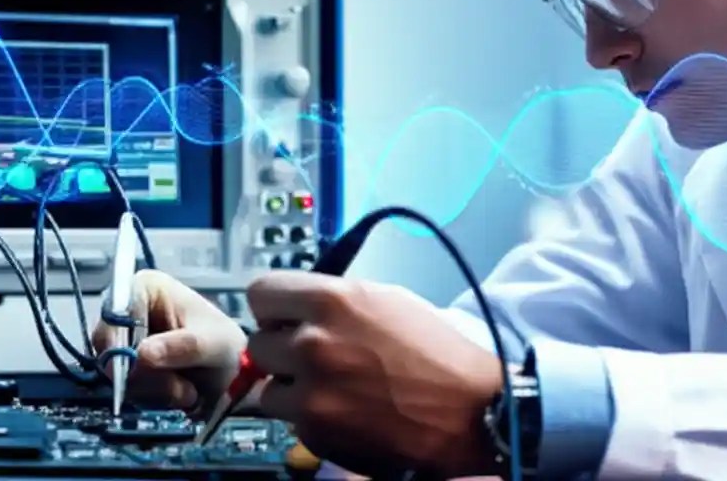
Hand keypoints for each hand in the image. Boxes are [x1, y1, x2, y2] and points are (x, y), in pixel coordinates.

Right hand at [92, 269, 245, 414]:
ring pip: (116, 376)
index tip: (135, 368)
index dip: (117, 342)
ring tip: (187, 392)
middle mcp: (127, 315)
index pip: (114, 314)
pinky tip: (178, 397)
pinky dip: (151, 401)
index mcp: (145, 289)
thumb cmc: (227, 345)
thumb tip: (143, 355)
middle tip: (178, 388)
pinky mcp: (127, 372)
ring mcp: (125, 346)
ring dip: (152, 392)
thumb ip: (183, 347)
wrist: (237, 374)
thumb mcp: (214, 343)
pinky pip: (125, 393)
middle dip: (143, 376)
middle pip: (109, 349)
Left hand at [246, 271, 502, 477]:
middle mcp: (312, 343)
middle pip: (258, 343)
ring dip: (291, 388)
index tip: (284, 317)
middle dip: (282, 350)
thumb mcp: (384, 300)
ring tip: (330, 388)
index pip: (260, 294)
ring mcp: (311, 393)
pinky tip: (345, 411)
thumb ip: (332, 300)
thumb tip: (295, 307)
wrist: (469, 411)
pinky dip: (311, 418)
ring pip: (267, 388)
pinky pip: (291, 420)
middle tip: (313, 357)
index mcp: (330, 300)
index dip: (274, 308)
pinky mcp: (315, 432)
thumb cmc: (435, 352)